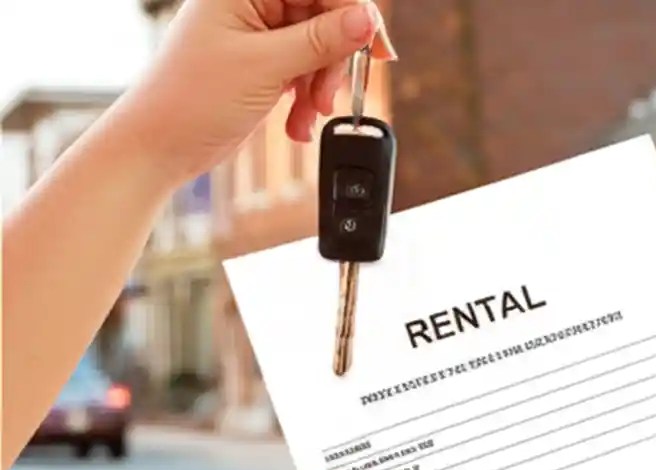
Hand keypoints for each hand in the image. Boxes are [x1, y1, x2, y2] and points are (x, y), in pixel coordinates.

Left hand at [126, 0, 395, 183]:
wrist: (157, 147)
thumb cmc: (190, 99)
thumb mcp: (265, 67)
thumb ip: (320, 40)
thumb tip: (367, 18)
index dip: (354, 11)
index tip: (374, 48)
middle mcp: (251, 1)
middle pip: (325, 14)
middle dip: (334, 59)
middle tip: (329, 95)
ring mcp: (257, 31)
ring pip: (320, 45)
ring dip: (322, 85)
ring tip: (307, 114)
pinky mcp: (263, 60)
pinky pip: (306, 68)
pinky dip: (309, 96)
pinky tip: (297, 120)